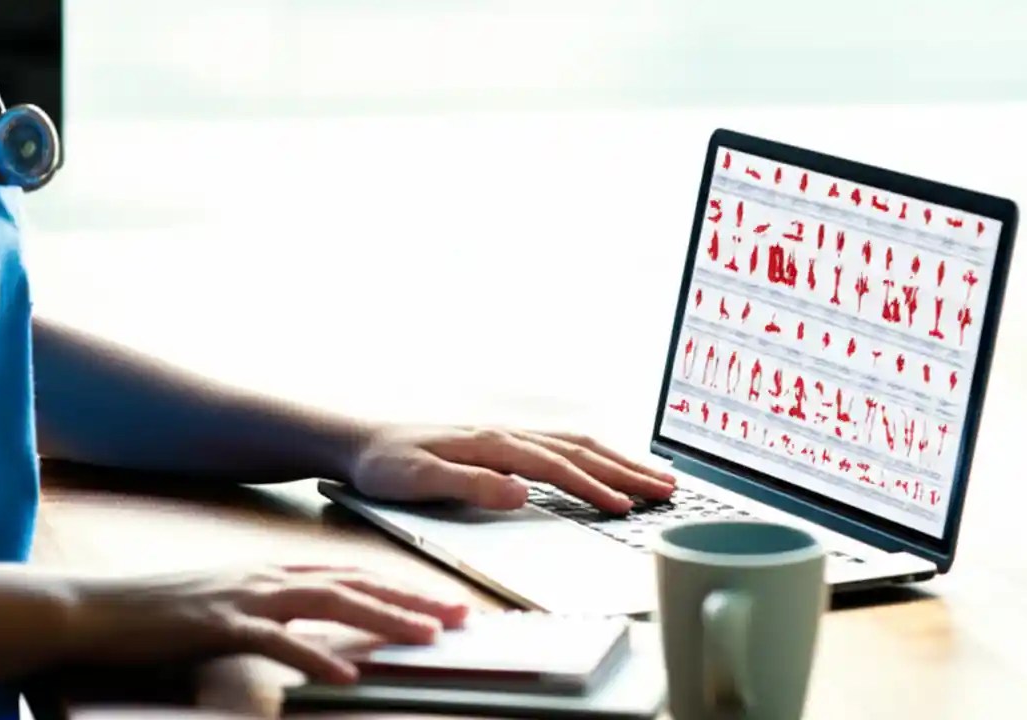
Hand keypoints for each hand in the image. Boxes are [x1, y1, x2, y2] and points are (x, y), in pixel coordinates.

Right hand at [67, 564, 468, 682]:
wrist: (94, 609)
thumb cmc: (159, 613)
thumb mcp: (226, 605)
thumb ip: (272, 612)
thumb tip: (315, 632)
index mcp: (271, 572)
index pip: (351, 574)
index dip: (400, 586)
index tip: (441, 601)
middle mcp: (267, 577)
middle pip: (354, 582)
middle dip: (411, 598)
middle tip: (458, 615)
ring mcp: (244, 598)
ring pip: (329, 603)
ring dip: (383, 618)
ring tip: (425, 636)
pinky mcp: (218, 625)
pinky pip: (277, 642)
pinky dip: (315, 658)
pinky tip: (346, 676)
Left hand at [346, 425, 676, 512]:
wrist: (359, 440)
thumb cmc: (385, 465)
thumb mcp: (418, 481)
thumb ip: (471, 485)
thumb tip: (523, 492)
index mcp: (492, 443)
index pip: (556, 466)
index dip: (594, 487)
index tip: (626, 507)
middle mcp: (507, 433)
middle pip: (580, 448)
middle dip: (626, 469)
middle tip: (668, 490)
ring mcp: (508, 434)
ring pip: (577, 442)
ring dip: (619, 458)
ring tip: (657, 478)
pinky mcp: (504, 441)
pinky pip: (562, 443)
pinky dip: (596, 452)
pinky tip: (610, 463)